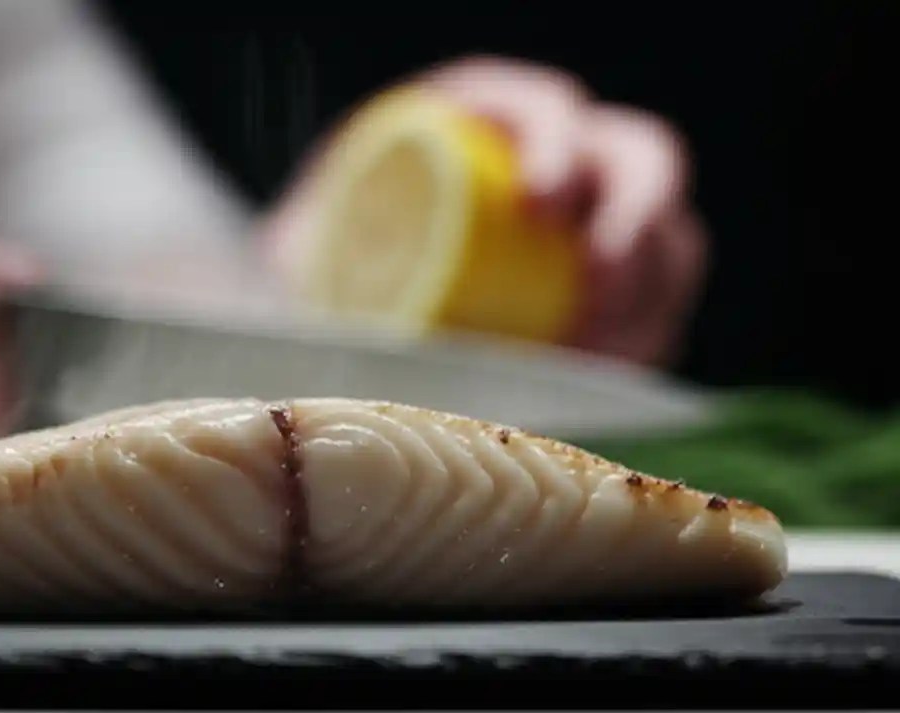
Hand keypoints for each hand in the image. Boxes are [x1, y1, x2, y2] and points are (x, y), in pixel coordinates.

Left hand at [264, 56, 706, 366]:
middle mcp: (552, 161)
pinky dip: (645, 337)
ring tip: (601, 342)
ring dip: (652, 285)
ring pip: (667, 234)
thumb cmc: (316, 274)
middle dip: (633, 209)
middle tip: (596, 274)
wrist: (342, 323)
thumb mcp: (301, 250)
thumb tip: (282, 266)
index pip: (542, 106)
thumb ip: (295, 248)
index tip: (537, 202)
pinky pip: (658, 308)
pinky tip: (606, 370)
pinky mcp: (613, 297)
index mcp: (481, 123)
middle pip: (636, 155)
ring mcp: (595, 228)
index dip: (555, 139)